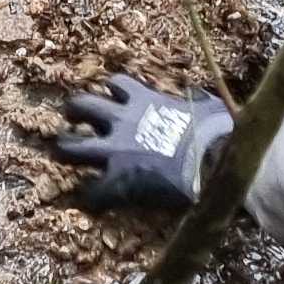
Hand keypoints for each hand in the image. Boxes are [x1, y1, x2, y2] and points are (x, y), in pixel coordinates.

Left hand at [49, 74, 232, 210]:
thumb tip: (197, 92)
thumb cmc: (217, 133)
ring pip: (68, 147)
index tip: (113, 100)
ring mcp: (115, 150)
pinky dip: (91, 196)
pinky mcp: (117, 180)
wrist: (215, 163)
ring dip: (65, 151)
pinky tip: (95, 200)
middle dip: (74, 113)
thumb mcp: (208, 105)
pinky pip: (90, 191)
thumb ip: (195, 98)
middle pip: (79, 105)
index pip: (114, 83)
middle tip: (75, 123)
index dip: (110, 91)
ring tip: (67, 158)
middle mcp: (121, 120)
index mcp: (143, 99)